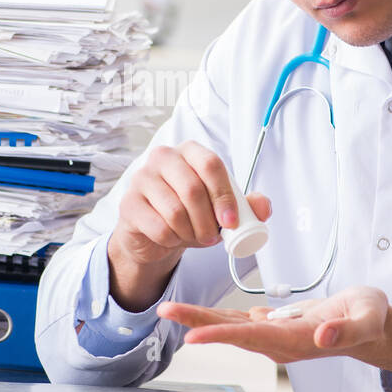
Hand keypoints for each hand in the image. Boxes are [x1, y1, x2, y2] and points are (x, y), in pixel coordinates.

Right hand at [108, 140, 269, 310]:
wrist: (155, 233)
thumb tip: (263, 207)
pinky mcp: (128, 203)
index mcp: (190, 151)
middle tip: (212, 237)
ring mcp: (142, 178)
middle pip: (192, 189)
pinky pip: (158, 227)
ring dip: (190, 232)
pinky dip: (172, 239)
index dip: (224, 196)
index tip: (231, 222)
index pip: (210, 164)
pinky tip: (172, 237)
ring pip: (174, 211)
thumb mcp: (221, 210)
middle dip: (207, 221)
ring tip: (193, 236)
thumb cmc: (191, 214)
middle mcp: (163, 157)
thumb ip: (247, 206)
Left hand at [156, 286, 391, 376]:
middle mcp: (279, 343)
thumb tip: (323, 338)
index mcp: (296, 342)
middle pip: (231, 334)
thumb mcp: (367, 318)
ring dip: (200, 319)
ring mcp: (274, 337)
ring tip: (170, 310)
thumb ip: (348, 329)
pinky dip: (216, 317)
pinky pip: (239, 323)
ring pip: (230, 328)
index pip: (252, 338)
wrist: (371, 326)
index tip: (192, 336)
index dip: (221, 336)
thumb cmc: (371, 318)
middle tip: (164, 311)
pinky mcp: (274, 327)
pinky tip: (196, 314)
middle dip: (198, 323)